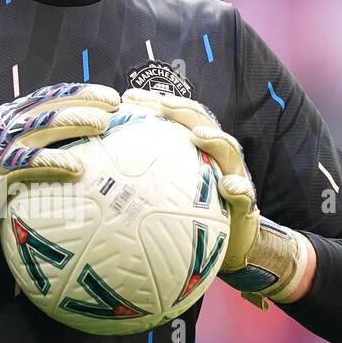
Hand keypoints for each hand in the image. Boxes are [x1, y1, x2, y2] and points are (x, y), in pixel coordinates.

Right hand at [0, 82, 121, 269]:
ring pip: (45, 125)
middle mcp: (7, 122)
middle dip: (86, 100)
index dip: (81, 91)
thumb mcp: (10, 149)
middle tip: (114, 106)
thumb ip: (36, 141)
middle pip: (52, 103)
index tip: (110, 95)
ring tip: (103, 126)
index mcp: (11, 114)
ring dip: (77, 122)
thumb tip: (78, 142)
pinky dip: (57, 161)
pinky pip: (33, 162)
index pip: (50, 94)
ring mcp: (2, 143)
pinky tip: (78, 166)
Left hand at [120, 88, 258, 272]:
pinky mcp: (245, 204)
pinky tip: (228, 186)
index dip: (155, 104)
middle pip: (203, 124)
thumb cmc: (189, 218)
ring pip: (228, 151)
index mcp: (195, 151)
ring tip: (198, 135)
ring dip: (215, 140)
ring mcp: (233, 177)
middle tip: (164, 106)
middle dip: (185, 111)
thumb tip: (96, 168)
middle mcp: (216, 158)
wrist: (227, 245)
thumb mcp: (163, 196)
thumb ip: (141, 178)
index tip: (129, 97)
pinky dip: (238, 188)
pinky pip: (244, 194)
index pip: (175, 119)